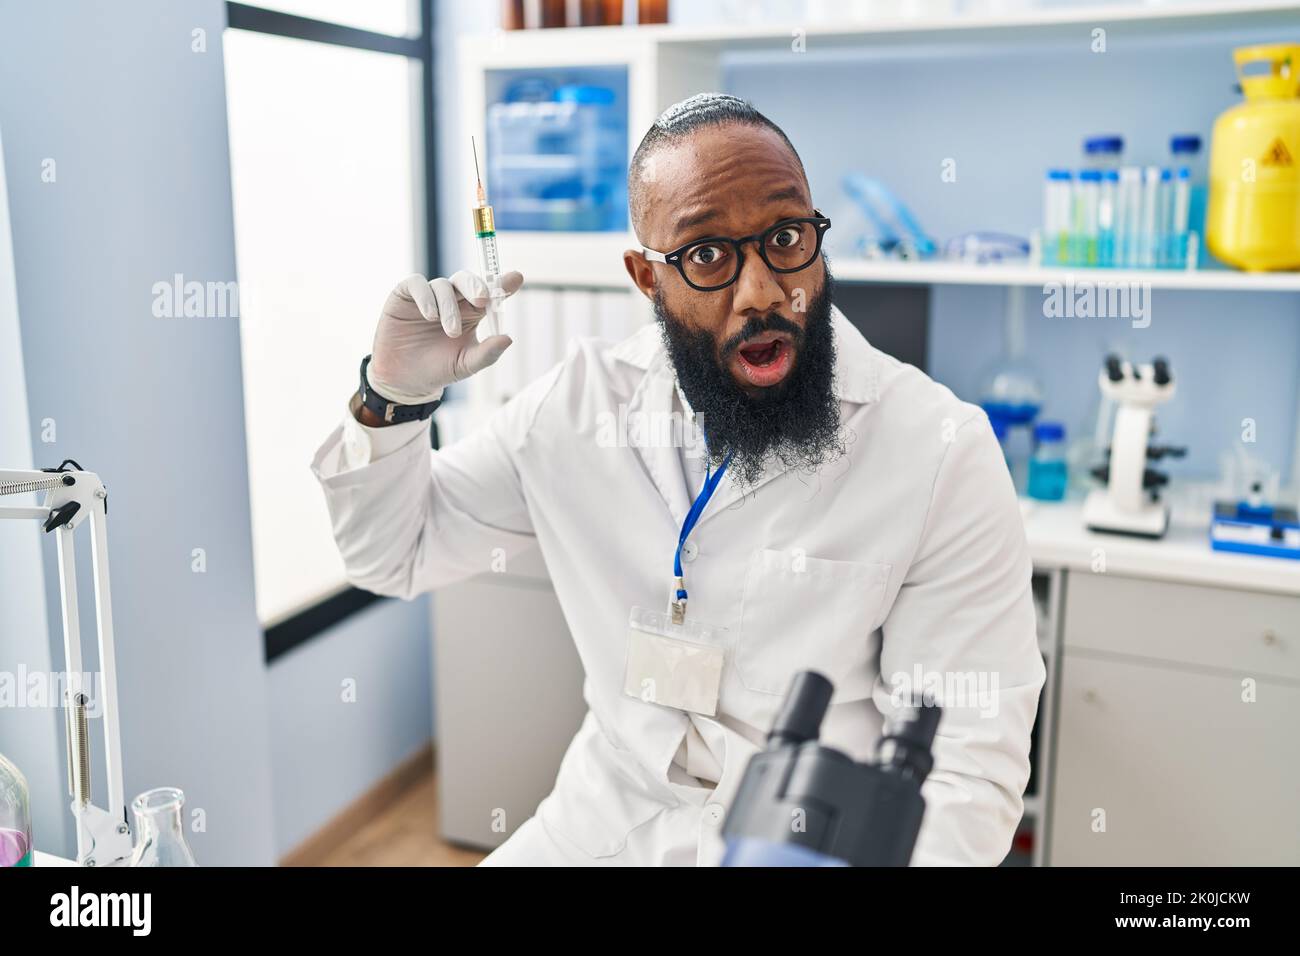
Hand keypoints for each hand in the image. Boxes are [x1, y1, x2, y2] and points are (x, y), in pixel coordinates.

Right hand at [366, 269, 523, 405]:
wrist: (405, 380)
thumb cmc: (439, 369)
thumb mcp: (466, 365)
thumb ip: (487, 353)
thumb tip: (508, 338)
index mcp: (472, 312)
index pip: (490, 292)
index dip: (503, 284)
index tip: (516, 279)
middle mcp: (452, 299)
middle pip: (467, 280)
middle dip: (477, 286)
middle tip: (482, 300)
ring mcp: (429, 295)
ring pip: (443, 285)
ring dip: (449, 306)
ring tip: (450, 331)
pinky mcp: (405, 295)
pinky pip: (417, 284)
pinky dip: (425, 297)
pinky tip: (430, 315)